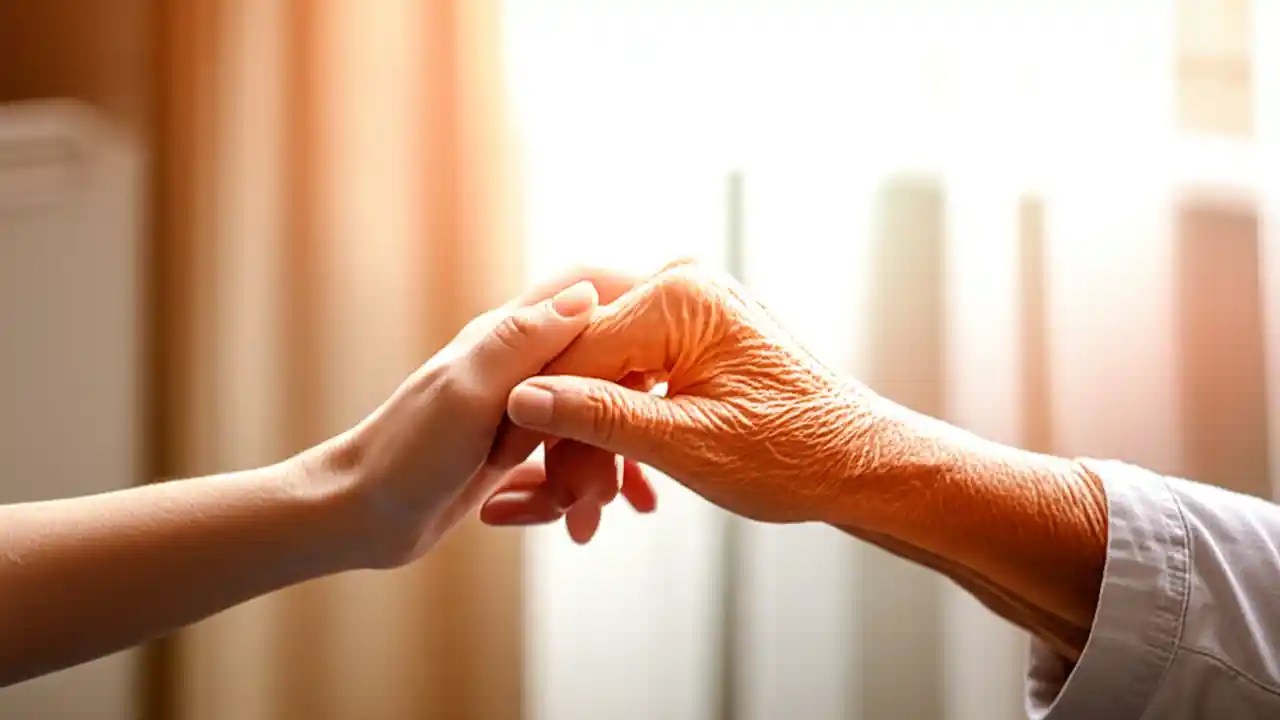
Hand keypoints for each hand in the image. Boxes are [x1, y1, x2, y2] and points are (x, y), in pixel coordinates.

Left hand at [297, 267, 652, 567]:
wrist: (360, 517)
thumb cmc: (405, 452)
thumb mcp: (468, 391)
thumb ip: (524, 342)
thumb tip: (587, 293)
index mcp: (510, 335)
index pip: (586, 291)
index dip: (634, 305)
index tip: (674, 348)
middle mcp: (521, 365)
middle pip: (604, 370)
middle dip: (622, 425)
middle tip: (628, 481)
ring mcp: (520, 409)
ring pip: (591, 424)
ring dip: (596, 473)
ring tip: (590, 517)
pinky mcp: (516, 449)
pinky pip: (568, 462)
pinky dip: (575, 492)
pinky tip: (582, 522)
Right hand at [481, 261, 881, 526]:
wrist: (860, 464)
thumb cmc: (792, 455)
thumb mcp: (683, 443)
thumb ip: (598, 417)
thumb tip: (520, 399)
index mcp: (678, 297)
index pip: (575, 349)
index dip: (537, 413)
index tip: (509, 466)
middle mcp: (682, 285)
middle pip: (589, 363)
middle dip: (572, 439)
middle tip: (565, 507)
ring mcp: (691, 308)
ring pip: (608, 376)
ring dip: (595, 443)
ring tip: (587, 510)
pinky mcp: (697, 336)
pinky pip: (636, 377)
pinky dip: (623, 429)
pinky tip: (619, 484)